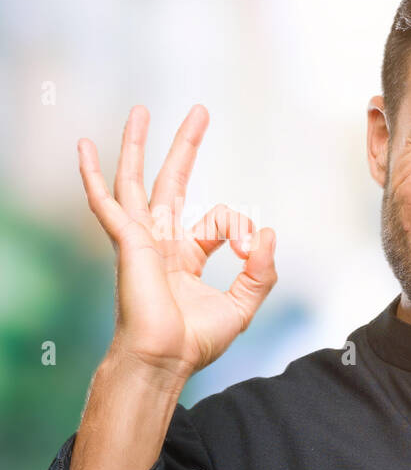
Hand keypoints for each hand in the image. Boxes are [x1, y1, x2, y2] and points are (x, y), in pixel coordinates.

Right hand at [77, 104, 276, 381]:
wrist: (166, 359)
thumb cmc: (195, 340)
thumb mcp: (243, 304)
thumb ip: (262, 271)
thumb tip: (268, 232)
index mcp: (185, 255)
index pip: (220, 221)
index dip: (242, 232)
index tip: (250, 253)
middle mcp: (160, 241)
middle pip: (172, 180)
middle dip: (185, 146)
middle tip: (200, 112)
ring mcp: (140, 239)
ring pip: (136, 180)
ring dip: (139, 145)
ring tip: (141, 110)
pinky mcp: (128, 242)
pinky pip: (107, 201)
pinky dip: (93, 174)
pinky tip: (84, 146)